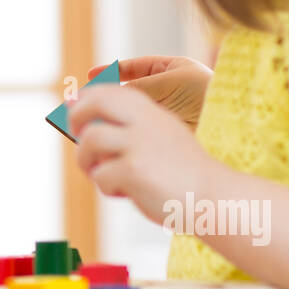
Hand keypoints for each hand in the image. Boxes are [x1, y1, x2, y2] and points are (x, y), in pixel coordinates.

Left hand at [67, 83, 210, 222]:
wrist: (214, 197)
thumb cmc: (183, 173)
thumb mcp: (163, 136)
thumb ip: (133, 127)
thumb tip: (90, 126)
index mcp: (151, 111)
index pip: (110, 91)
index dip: (87, 98)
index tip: (75, 107)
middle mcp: (143, 122)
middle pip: (93, 104)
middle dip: (75, 118)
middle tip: (75, 135)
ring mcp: (138, 145)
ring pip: (90, 140)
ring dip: (85, 160)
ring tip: (97, 173)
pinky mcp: (133, 171)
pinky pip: (101, 175)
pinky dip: (105, 187)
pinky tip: (122, 193)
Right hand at [89, 56, 212, 126]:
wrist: (231, 123)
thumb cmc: (204, 92)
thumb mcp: (166, 81)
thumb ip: (135, 86)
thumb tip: (106, 94)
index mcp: (170, 70)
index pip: (135, 68)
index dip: (112, 71)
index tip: (90, 75)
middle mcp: (166, 92)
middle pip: (128, 92)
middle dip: (106, 97)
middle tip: (82, 100)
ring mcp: (165, 115)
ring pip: (129, 114)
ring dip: (110, 117)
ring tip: (88, 119)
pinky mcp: (164, 137)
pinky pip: (136, 133)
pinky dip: (121, 134)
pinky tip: (106, 134)